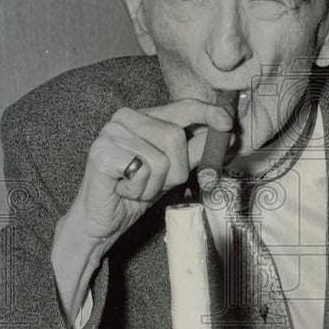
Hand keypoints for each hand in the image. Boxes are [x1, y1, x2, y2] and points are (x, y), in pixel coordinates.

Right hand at [51, 99, 232, 324]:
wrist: (100, 221)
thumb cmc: (135, 193)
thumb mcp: (172, 170)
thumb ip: (195, 150)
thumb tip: (225, 132)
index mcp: (142, 116)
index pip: (182, 106)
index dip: (208, 113)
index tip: (228, 122)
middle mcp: (124, 118)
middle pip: (175, 137)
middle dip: (174, 170)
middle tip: (154, 183)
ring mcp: (110, 133)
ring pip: (160, 158)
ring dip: (154, 184)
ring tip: (136, 187)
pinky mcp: (101, 153)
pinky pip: (142, 171)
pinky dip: (138, 189)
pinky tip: (123, 190)